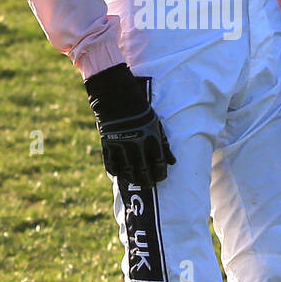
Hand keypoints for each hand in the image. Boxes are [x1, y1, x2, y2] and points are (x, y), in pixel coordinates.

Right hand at [85, 64, 175, 186]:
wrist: (116, 96)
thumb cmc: (140, 109)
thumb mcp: (156, 123)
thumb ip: (164, 143)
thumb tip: (173, 162)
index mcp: (151, 138)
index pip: (159, 164)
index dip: (160, 174)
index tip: (160, 177)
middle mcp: (137, 144)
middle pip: (143, 171)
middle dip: (147, 181)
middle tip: (148, 185)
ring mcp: (121, 145)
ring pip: (127, 171)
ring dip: (132, 179)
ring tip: (134, 181)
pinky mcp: (108, 144)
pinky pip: (111, 164)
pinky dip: (115, 171)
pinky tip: (119, 174)